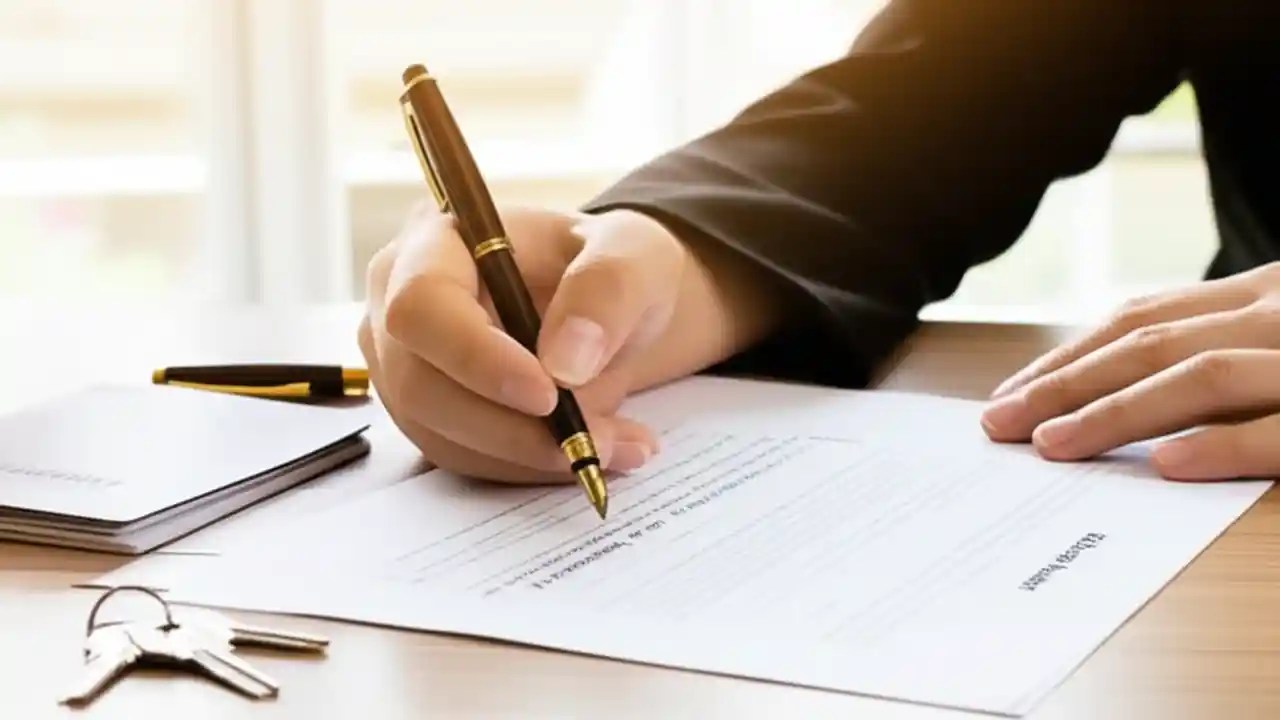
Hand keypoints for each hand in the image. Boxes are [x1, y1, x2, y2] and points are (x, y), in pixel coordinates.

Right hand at [359, 203, 778, 483]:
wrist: (606, 308)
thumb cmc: (607, 268)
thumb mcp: (632, 257)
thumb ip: (606, 291)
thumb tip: (566, 362)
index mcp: (436, 242)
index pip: (421, 305)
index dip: (475, 358)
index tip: (548, 395)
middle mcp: (398, 304)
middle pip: (420, 384)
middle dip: (511, 427)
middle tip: (598, 440)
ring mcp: (404, 366)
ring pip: (442, 434)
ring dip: (531, 455)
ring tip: (617, 445)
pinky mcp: (427, 416)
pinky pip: (465, 458)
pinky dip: (531, 467)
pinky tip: (593, 451)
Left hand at [981, 262, 1279, 480]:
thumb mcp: (1275, 340)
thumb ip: (1219, 351)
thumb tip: (1113, 395)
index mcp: (1263, 296)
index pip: (1144, 321)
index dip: (1070, 359)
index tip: (1011, 394)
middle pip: (1153, 345)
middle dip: (1064, 385)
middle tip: (999, 423)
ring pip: (1203, 375)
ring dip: (1116, 412)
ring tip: (1051, 445)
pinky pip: (1279, 429)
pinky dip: (1221, 444)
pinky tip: (1166, 464)